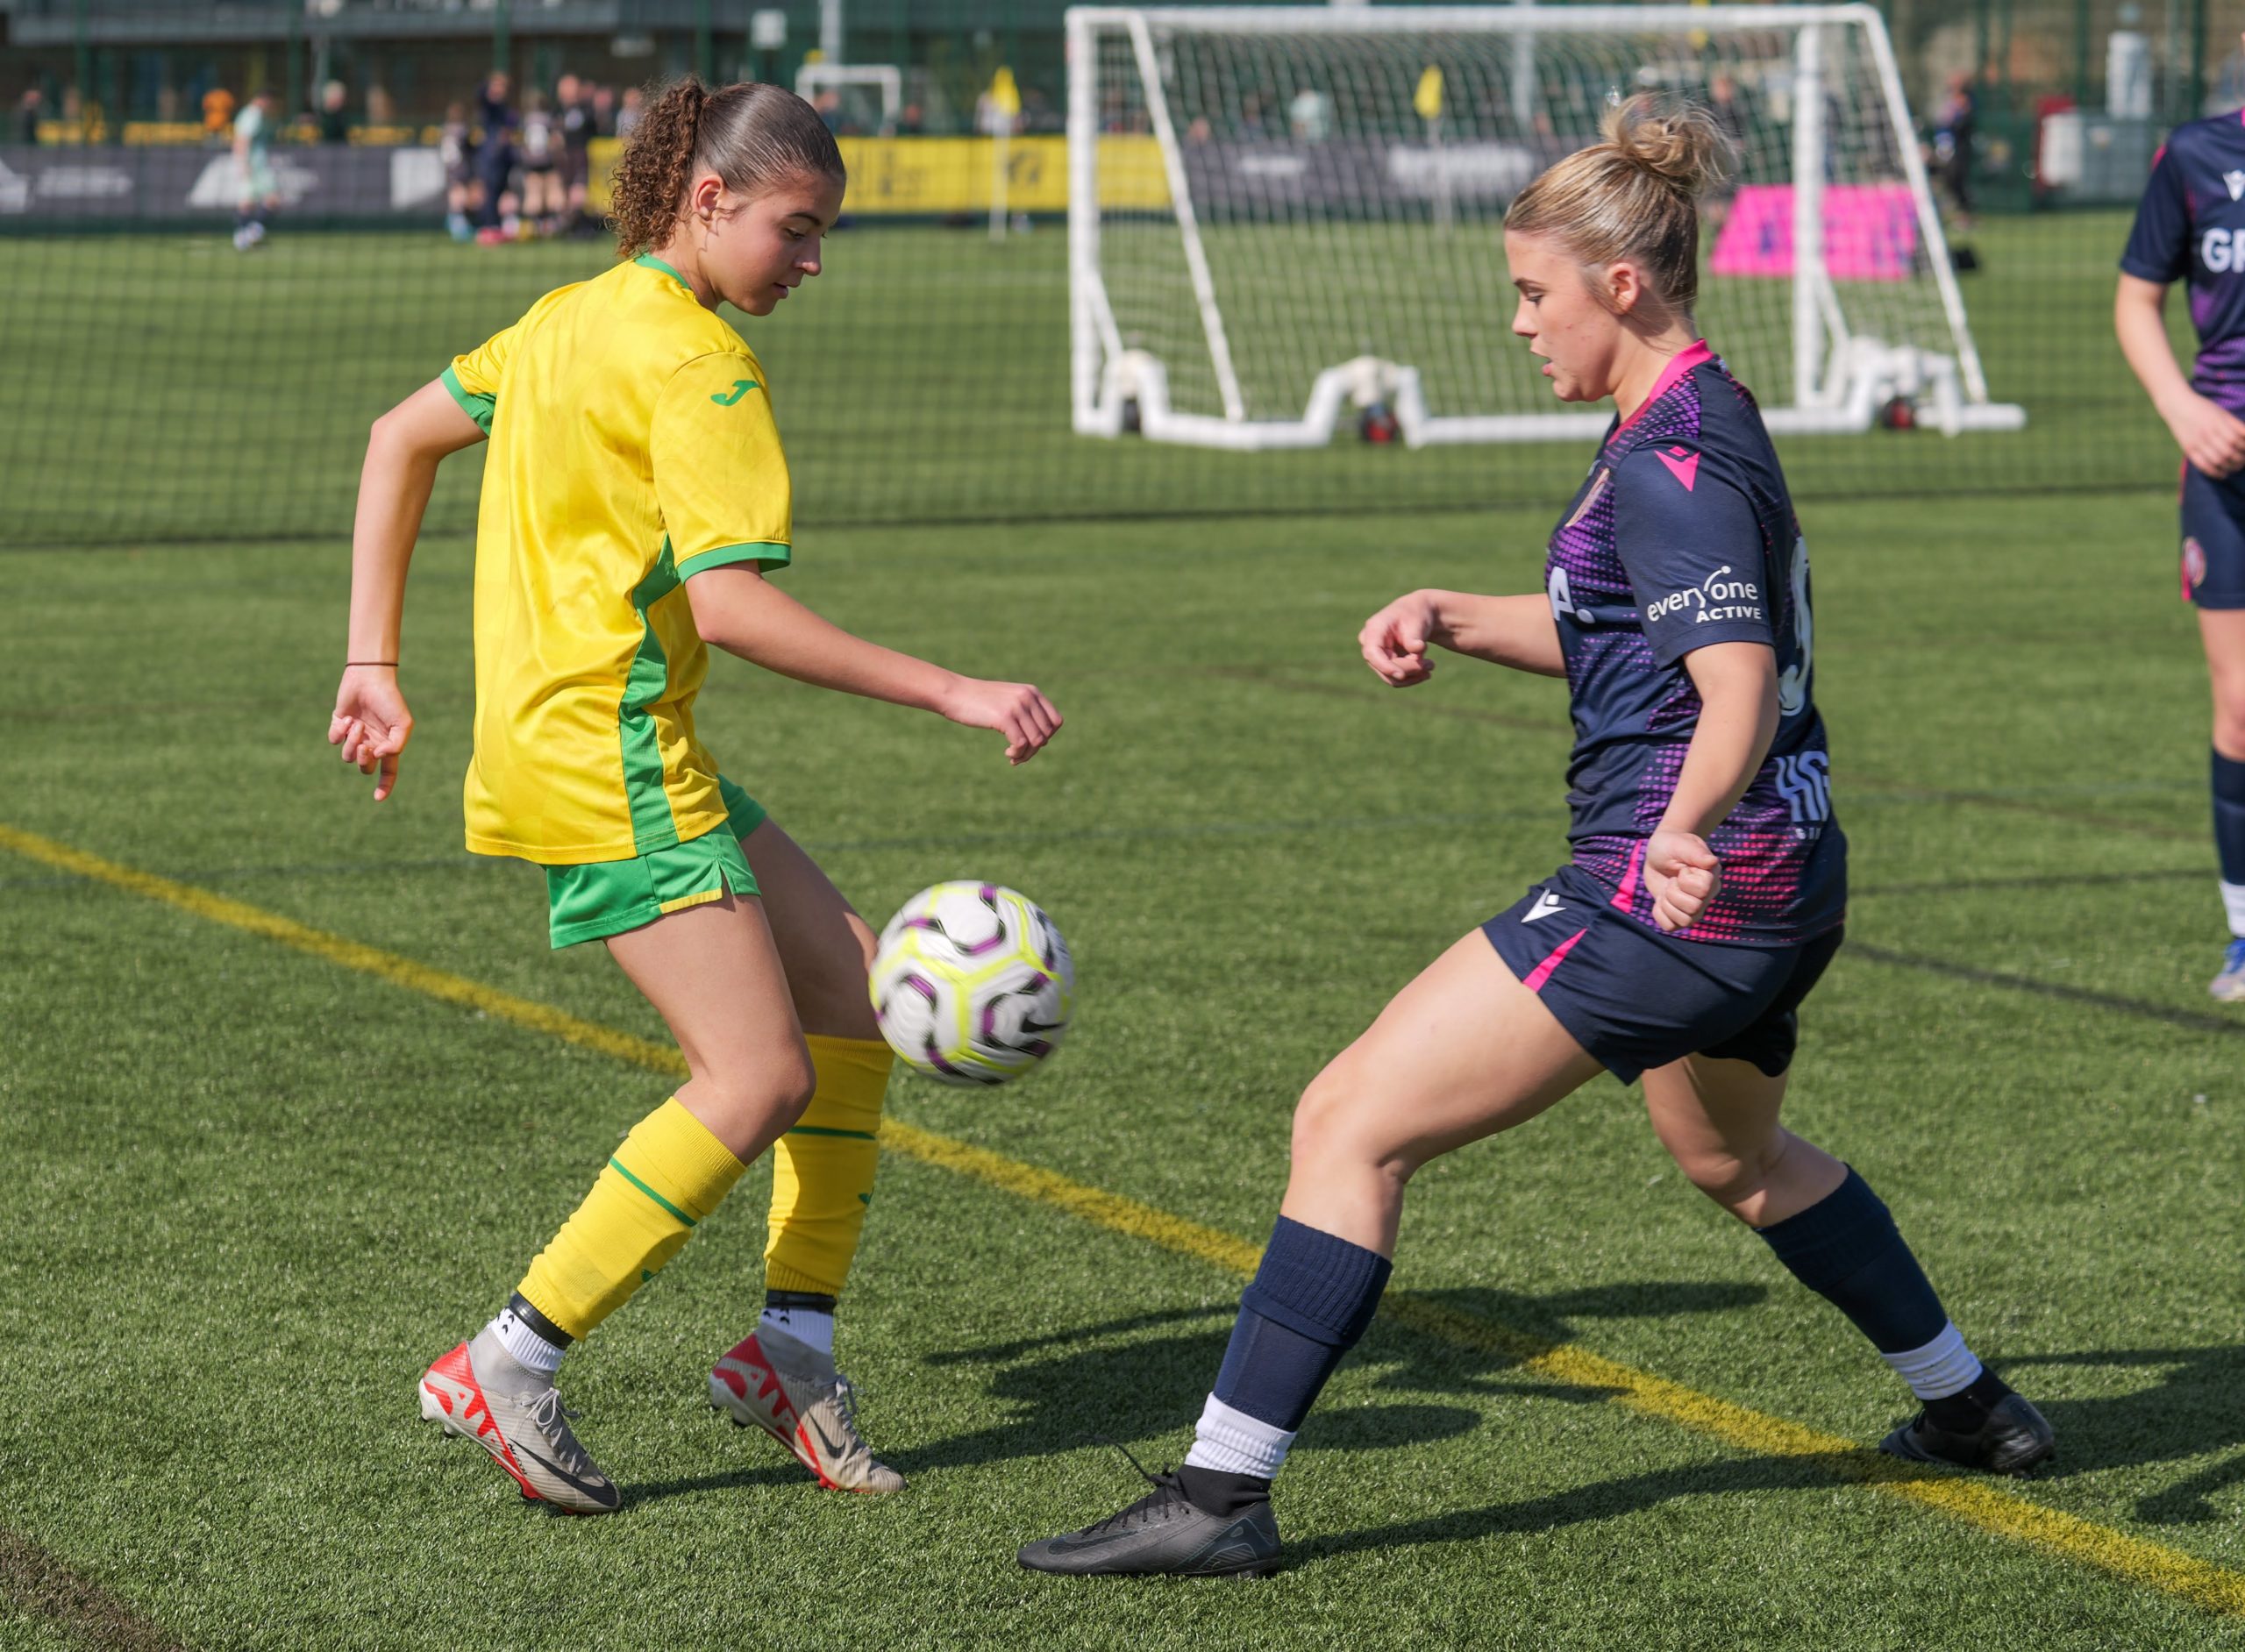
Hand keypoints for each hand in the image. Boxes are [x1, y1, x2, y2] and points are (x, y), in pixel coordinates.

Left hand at [329, 665, 412, 800]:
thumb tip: (378, 757)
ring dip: (352, 742)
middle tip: (365, 746)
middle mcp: (371, 744)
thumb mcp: (403, 724)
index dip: (384, 787)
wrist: (369, 678)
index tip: (378, 798)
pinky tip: (347, 718)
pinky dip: (339, 731)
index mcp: (388, 746)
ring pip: (348, 756)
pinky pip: (334, 739)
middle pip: (365, 767)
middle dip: (364, 760)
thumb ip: (396, 745)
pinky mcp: (338, 725)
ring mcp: (354, 736)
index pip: (388, 772)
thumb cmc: (390, 700)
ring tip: (356, 725)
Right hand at [940, 676, 1061, 764]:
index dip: (1047, 737)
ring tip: (1013, 756)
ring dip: (1026, 754)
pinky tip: (1007, 753)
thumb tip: (1044, 741)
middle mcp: (1028, 697)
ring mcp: (1017, 706)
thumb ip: (1027, 715)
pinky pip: (1022, 744)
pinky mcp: (1004, 717)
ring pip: (1037, 741)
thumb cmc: (979, 701)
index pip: (1056, 721)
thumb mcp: (1008, 702)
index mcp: (1032, 692)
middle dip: (1035, 750)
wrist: (954, 693)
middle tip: (1019, 755)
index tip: (1031, 744)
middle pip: (1047, 734)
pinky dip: (1017, 753)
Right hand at [1358, 590, 1442, 686]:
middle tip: (1431, 664)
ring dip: (1412, 675)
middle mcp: (1370, 644)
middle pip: (1384, 667)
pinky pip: (1396, 678)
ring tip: (1431, 665)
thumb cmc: (1416, 615)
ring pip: (1390, 677)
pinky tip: (1426, 670)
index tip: (1401, 675)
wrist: (1417, 615)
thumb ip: (1414, 637)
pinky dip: (1412, 677)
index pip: (1372, 652)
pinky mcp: (1384, 665)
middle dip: (1409, 669)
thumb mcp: (1417, 621)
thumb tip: (1416, 650)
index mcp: (1374, 628)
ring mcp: (1376, 656)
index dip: (1385, 666)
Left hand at [1643, 829, 1720, 932]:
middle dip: (1673, 893)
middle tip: (1671, 880)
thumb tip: (1712, 862)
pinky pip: (1670, 927)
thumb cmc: (1671, 846)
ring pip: (1685, 922)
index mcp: (1711, 877)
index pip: (1703, 890)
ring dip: (1667, 904)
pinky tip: (1660, 900)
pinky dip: (1659, 914)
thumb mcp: (1680, 845)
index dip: (1685, 881)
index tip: (1682, 869)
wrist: (1658, 853)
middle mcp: (1707, 895)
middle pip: (1694, 908)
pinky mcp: (1679, 915)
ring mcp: (1694, 908)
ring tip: (1667, 890)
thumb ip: (1696, 853)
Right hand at [2164, 391, 2244, 479]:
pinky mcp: (2188, 449)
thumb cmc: (2203, 408)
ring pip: (2217, 461)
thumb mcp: (2222, 413)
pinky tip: (2221, 474)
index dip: (2244, 448)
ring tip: (2234, 468)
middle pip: (2228, 452)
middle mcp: (2207, 433)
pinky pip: (2202, 465)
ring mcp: (2196, 442)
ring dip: (2229, 467)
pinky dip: (2214, 472)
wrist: (2177, 405)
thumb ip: (2236, 425)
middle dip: (2239, 460)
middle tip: (2242, 462)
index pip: (2235, 440)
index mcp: (2218, 423)